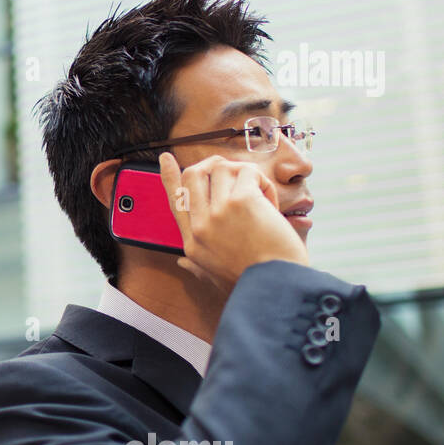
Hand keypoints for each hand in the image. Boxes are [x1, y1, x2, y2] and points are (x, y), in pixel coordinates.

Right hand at [158, 152, 308, 292]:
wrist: (277, 285)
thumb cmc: (254, 282)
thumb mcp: (215, 277)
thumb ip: (196, 267)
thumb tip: (181, 262)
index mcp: (192, 242)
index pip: (174, 200)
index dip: (168, 176)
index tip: (166, 159)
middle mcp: (200, 225)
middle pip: (193, 174)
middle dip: (215, 165)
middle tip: (236, 172)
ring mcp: (217, 211)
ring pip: (222, 167)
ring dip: (244, 174)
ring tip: (261, 195)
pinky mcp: (241, 201)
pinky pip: (248, 173)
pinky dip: (262, 182)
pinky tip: (271, 202)